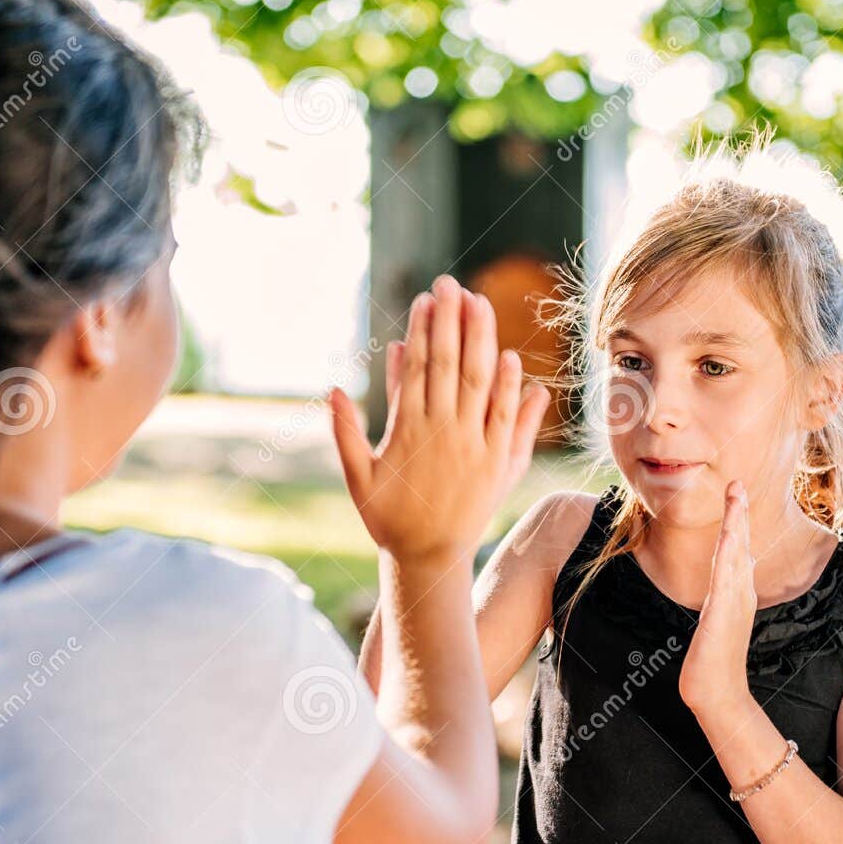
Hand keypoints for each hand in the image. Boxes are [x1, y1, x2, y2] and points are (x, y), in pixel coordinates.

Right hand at [329, 274, 548, 567]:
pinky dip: (509, 388)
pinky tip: (509, 357)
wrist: (429, 559)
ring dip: (482, 340)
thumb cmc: (388, 518)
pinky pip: (506, 419)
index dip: (424, 331)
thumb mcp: (358, 477)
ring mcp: (474, 446)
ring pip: (480, 383)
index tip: (427, 299)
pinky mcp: (498, 463)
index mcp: (409, 432)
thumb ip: (345, 433)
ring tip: (481, 303)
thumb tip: (333, 390)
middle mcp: (444, 433)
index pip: (419, 369)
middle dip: (452, 321)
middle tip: (453, 284)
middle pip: (450, 365)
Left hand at [679, 480, 755, 716]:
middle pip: (740, 544)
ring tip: (736, 495)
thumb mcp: (718, 621)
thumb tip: (731, 577)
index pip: (737, 550)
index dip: (737, 521)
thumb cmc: (714, 661)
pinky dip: (730, 555)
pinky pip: (726, 579)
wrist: (716, 695)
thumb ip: (726, 597)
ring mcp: (733, 603)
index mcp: (737, 593)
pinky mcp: (722, 616)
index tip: (736, 493)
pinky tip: (731, 536)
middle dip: (738, 512)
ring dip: (736, 523)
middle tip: (738, 482)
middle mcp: (739, 594)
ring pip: (735, 555)